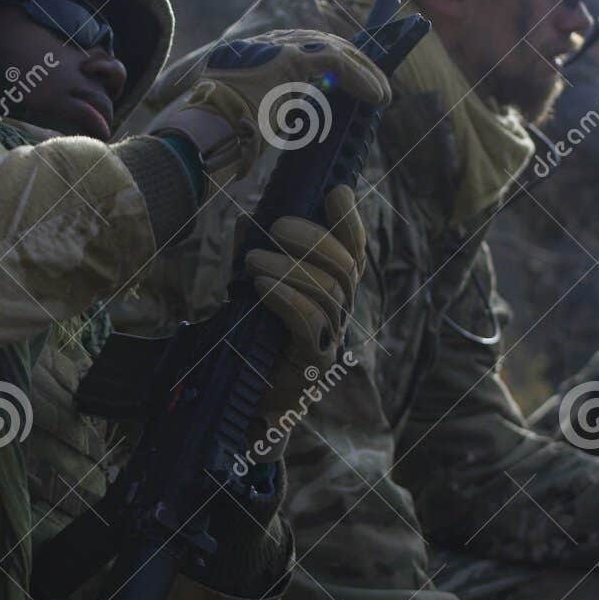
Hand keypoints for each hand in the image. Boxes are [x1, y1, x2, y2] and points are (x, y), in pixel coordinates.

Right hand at [146, 30, 392, 187]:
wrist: (203, 127)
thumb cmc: (219, 131)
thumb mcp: (250, 113)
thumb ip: (272, 107)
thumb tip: (292, 121)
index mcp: (257, 53)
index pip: (305, 48)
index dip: (334, 61)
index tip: (353, 79)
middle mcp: (268, 43)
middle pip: (324, 42)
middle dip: (355, 61)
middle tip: (376, 85)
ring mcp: (277, 47)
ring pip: (335, 49)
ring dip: (364, 72)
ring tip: (383, 93)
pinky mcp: (289, 59)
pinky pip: (337, 63)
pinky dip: (361, 79)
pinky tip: (377, 96)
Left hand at [244, 184, 366, 444]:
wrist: (245, 408)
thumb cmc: (251, 346)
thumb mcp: (257, 296)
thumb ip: (265, 260)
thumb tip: (254, 218)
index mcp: (333, 295)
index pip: (353, 253)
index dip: (350, 221)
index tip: (335, 191)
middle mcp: (340, 316)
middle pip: (344, 269)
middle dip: (313, 240)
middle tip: (276, 226)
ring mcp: (330, 341)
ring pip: (328, 293)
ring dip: (290, 269)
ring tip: (253, 260)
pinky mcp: (313, 365)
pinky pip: (309, 323)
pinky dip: (286, 298)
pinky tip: (260, 287)